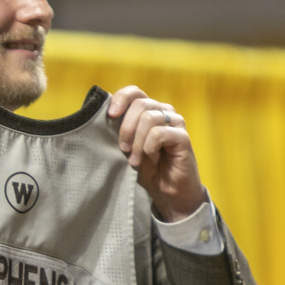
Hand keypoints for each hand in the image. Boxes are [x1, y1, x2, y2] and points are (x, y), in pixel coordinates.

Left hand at [107, 86, 206, 221]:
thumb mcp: (127, 147)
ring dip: (137, 142)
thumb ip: (119, 130)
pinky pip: (159, 134)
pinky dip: (150, 148)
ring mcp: (175, 123)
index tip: (110, 116)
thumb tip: (101, 118)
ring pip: (149, 118)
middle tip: (123, 149)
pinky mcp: (183, 137)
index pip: (134, 91)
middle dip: (126, 128)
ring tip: (136, 159)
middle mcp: (164, 111)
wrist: (168, 192)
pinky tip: (153, 158)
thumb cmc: (147, 169)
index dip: (121, 99)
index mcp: (149, 110)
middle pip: (140, 104)